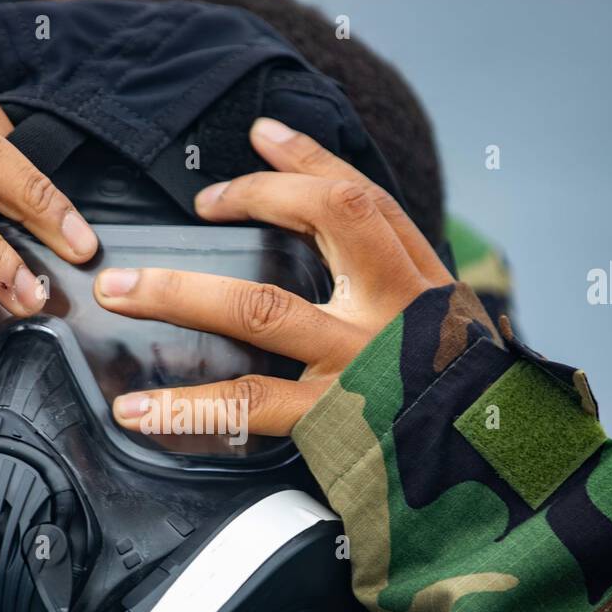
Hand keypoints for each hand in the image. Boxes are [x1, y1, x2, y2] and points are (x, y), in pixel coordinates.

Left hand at [93, 117, 453, 435]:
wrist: (492, 475)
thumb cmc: (451, 401)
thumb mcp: (439, 330)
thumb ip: (391, 287)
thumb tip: (331, 244)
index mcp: (417, 281)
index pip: (361, 196)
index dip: (308, 159)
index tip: (260, 136)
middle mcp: (390, 308)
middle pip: (322, 221)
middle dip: (254, 196)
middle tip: (198, 202)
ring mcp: (358, 362)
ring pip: (261, 309)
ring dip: (179, 293)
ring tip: (119, 291)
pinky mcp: (331, 421)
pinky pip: (247, 406)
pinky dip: (186, 409)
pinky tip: (139, 410)